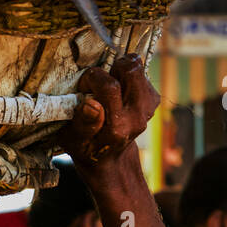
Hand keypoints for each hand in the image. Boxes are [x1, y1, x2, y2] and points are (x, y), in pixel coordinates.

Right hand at [60, 55, 160, 170]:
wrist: (109, 158)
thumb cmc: (84, 146)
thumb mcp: (73, 139)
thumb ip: (82, 123)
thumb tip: (91, 104)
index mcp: (117, 128)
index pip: (109, 87)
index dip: (91, 78)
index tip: (82, 87)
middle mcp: (137, 118)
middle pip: (131, 71)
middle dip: (110, 69)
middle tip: (97, 83)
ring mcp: (147, 109)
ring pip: (138, 69)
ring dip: (120, 70)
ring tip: (107, 85)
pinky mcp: (152, 100)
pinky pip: (142, 74)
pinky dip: (127, 76)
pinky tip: (117, 90)